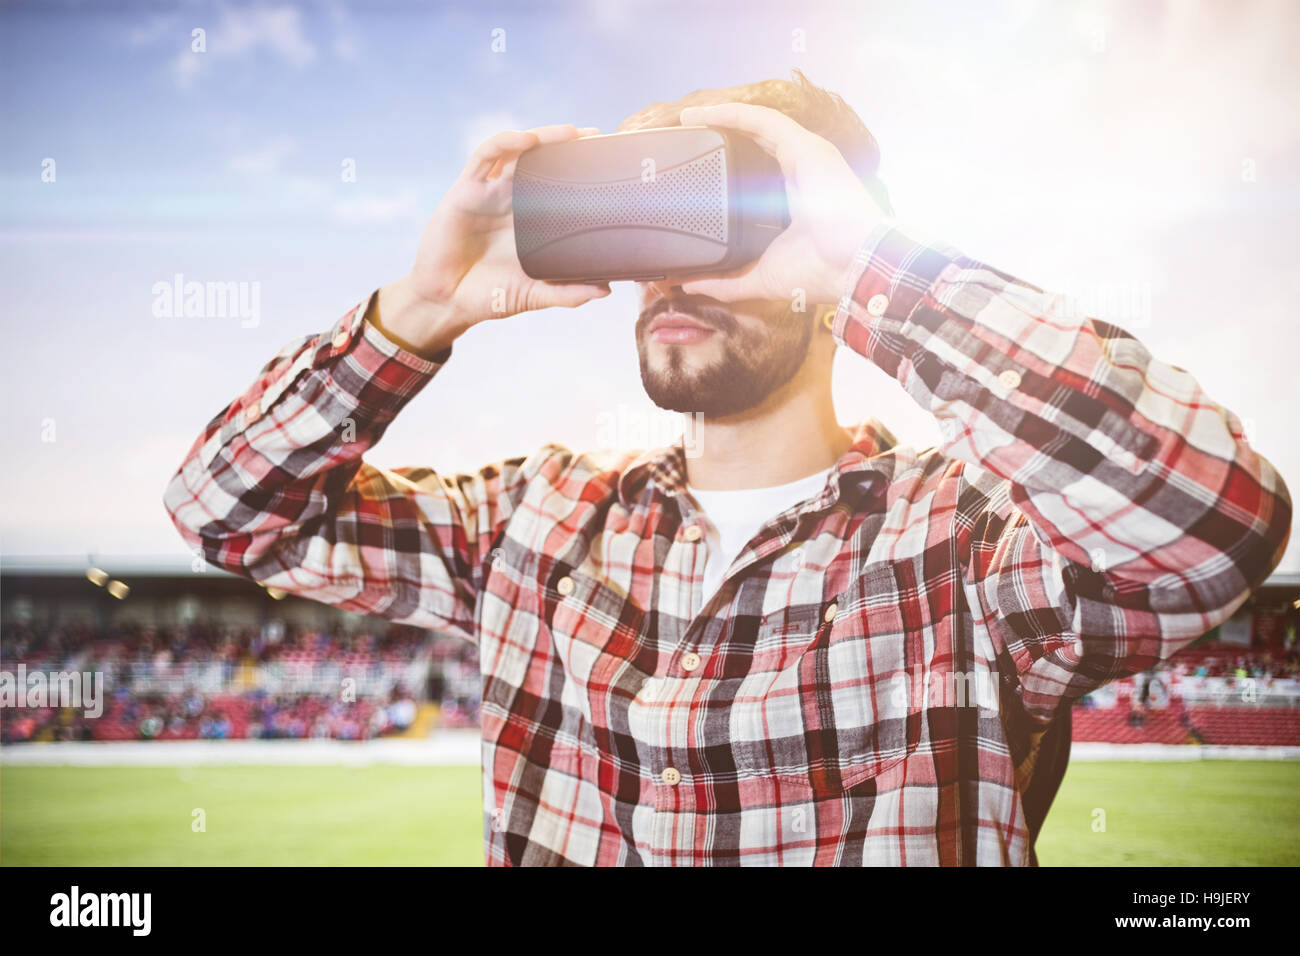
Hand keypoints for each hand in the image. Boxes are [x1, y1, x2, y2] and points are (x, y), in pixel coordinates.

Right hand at [374, 124, 611, 357]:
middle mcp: (512, 202)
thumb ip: (567, 293)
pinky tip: (526, 140)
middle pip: (543, 162)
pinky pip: (485, 157)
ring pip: (518, 151)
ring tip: (570, 133)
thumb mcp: (534, 294)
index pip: (559, 187)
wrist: (447, 302)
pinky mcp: (466, 190)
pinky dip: (506, 143)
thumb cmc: (489, 297)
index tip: (610, 163)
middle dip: (568, 146)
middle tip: (597, 136)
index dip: (582, 172)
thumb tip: (606, 290)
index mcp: (531, 222)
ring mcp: (489, 193)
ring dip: (543, 136)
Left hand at [674, 103, 885, 305]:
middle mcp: (799, 172)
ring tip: (688, 116)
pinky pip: (764, 119)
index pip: (757, 173)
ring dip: (721, 116)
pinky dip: (733, 112)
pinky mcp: (806, 146)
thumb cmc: (821, 272)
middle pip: (754, 143)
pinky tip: (705, 112)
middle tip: (686, 135)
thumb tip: (690, 285)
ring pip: (757, 124)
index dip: (727, 166)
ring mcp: (805, 155)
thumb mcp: (762, 278)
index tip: (694, 169)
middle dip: (721, 135)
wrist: (853, 265)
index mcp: (793, 199)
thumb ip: (726, 282)